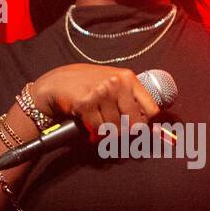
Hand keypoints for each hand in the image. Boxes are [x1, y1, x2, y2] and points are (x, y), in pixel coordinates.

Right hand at [32, 64, 160, 143]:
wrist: (57, 83)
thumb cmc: (87, 84)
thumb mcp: (113, 83)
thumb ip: (131, 99)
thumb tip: (152, 125)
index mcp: (128, 78)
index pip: (152, 110)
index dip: (145, 122)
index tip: (136, 126)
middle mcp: (117, 83)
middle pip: (135, 124)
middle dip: (124, 131)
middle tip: (113, 128)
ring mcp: (101, 93)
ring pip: (116, 129)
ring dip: (106, 132)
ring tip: (98, 121)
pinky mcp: (86, 104)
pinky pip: (98, 129)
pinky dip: (94, 132)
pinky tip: (88, 123)